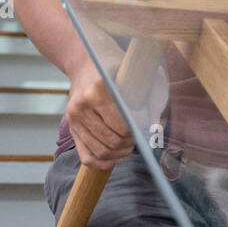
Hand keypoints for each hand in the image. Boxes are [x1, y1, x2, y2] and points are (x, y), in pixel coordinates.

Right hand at [67, 41, 134, 170]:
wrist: (85, 63)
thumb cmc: (113, 68)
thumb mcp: (129, 76)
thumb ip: (142, 98)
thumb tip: (156, 125)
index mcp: (97, 91)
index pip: (121, 126)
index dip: (135, 134)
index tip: (142, 131)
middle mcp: (81, 106)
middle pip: (110, 141)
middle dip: (128, 146)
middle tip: (136, 141)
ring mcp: (73, 119)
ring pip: (99, 151)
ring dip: (117, 155)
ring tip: (127, 148)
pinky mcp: (71, 127)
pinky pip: (86, 156)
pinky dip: (102, 162)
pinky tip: (114, 157)